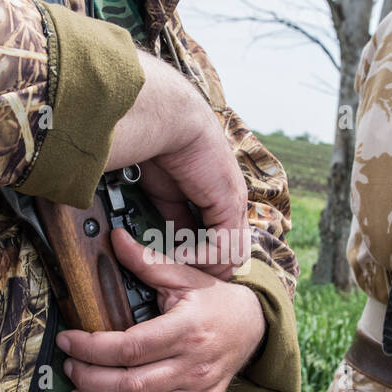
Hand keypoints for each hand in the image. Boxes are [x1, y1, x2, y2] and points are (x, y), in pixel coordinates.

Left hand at [59, 228, 265, 391]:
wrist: (255, 325)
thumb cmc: (214, 301)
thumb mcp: (184, 276)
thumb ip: (147, 262)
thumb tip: (114, 238)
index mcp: (186, 331)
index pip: (129, 348)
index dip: (92, 348)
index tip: (68, 340)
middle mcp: (192, 367)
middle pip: (131, 386)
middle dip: (90, 380)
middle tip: (69, 369)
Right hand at [105, 53, 248, 273]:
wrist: (168, 119)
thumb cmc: (158, 144)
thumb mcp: (164, 191)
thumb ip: (173, 216)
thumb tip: (169, 243)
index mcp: (216, 196)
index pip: (219, 239)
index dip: (200, 257)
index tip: (175, 263)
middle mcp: (230, 200)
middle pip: (231, 251)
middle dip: (206, 268)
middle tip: (180, 273)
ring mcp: (233, 202)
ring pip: (233, 253)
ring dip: (203, 267)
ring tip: (178, 265)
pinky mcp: (229, 203)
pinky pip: (224, 246)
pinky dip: (200, 257)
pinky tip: (179, 253)